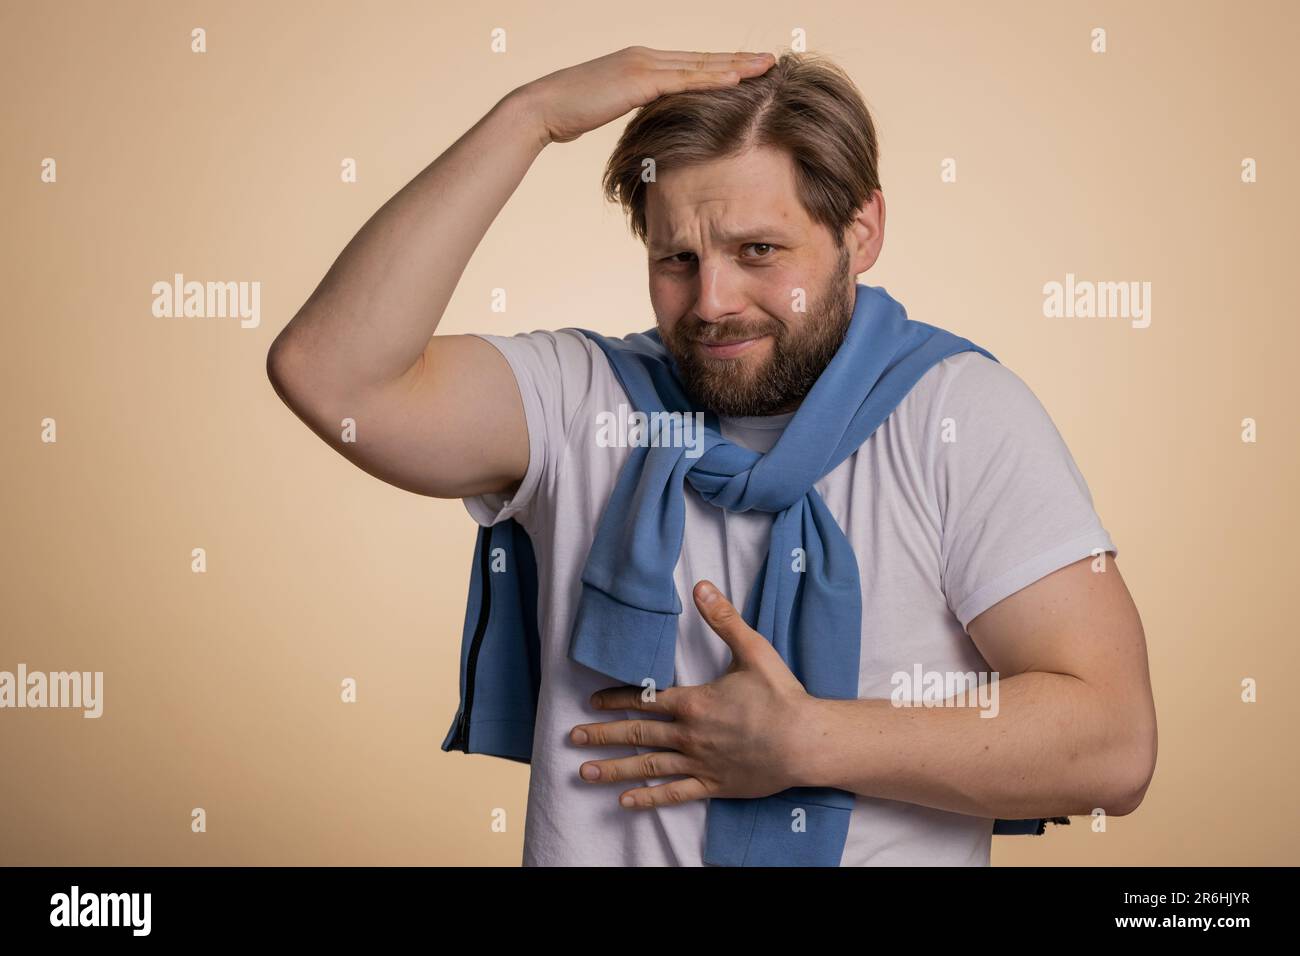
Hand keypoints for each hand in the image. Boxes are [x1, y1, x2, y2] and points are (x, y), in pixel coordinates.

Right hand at [514, 46, 775, 145]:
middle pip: (702, 59)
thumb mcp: (608, 109)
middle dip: (738, 60)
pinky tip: (739, 80)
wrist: (544, 107)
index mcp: (641, 63)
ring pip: (701, 66)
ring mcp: (644, 64)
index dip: (721, 65)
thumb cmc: (569, 113)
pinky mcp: (641, 79)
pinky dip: (714, 79)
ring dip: (737, 66)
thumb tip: (650, 124)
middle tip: (771, 60)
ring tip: (766, 66)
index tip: (748, 68)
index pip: (690, 64)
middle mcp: (647, 56)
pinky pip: (686, 80)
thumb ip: (633, 109)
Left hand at [569, 580, 815, 807]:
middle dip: (601, 735)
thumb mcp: (753, 650)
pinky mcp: (714, 785)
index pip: (646, 700)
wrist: (807, 741)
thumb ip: (723, 619)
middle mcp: (690, 735)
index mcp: (694, 703)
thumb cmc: (782, 696)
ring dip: (614, 769)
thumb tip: (701, 587)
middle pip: (637, 734)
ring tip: (584, 774)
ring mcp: (700, 763)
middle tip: (573, 738)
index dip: (616, 700)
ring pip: (648, 766)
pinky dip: (649, 799)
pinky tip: (626, 802)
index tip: (593, 702)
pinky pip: (675, 794)